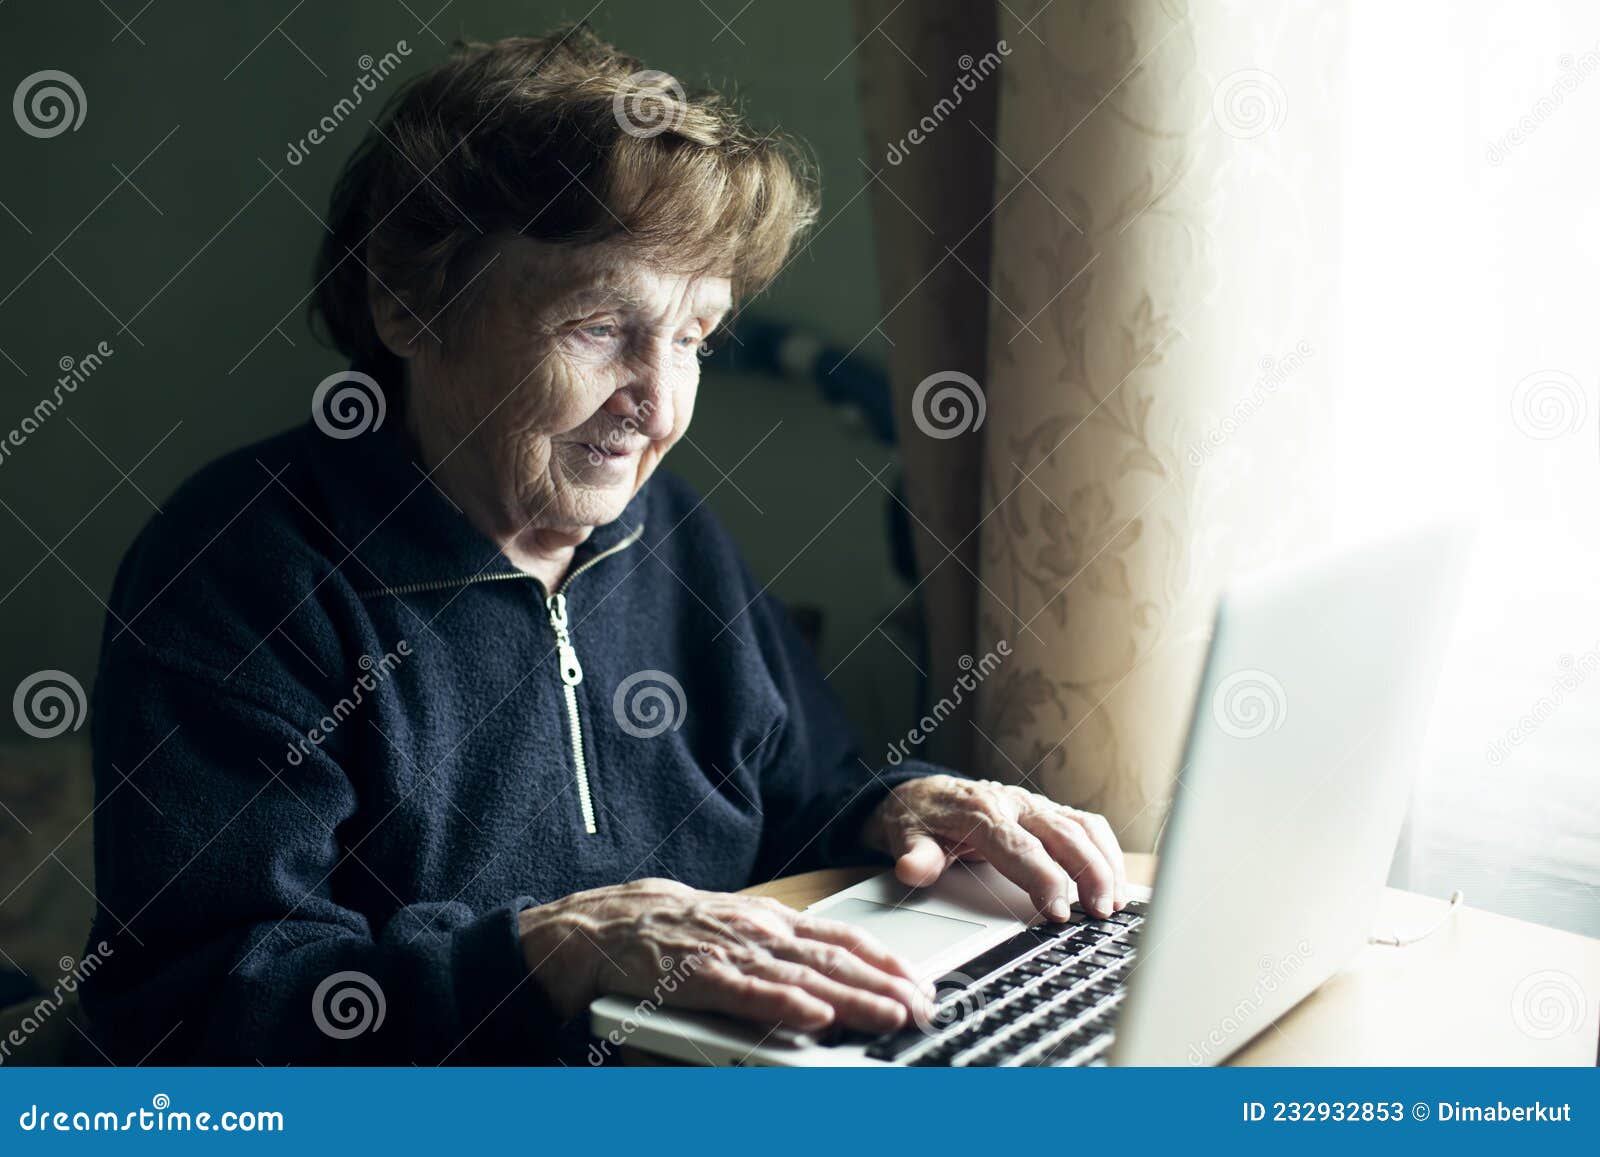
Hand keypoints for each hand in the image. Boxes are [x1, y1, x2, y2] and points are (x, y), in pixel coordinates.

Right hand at [518, 878, 932, 1033]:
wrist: (602, 922)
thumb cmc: (671, 931)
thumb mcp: (733, 929)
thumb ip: (778, 953)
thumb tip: (827, 982)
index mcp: (769, 920)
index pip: (841, 936)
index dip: (886, 959)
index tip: (921, 982)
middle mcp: (757, 931)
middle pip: (834, 958)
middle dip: (885, 984)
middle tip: (924, 1008)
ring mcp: (728, 952)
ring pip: (801, 977)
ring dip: (852, 998)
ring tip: (890, 1015)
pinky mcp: (696, 977)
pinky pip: (747, 993)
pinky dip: (784, 1005)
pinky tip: (815, 1016)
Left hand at [862, 775, 1126, 920]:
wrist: (925, 794)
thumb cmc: (920, 819)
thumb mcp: (906, 837)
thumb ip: (915, 855)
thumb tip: (913, 869)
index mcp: (981, 813)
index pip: (1018, 846)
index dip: (1042, 878)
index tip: (1059, 911)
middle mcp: (1013, 804)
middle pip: (1061, 833)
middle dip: (1087, 872)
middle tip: (1099, 912)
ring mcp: (1034, 806)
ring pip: (1081, 828)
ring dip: (1104, 863)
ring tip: (1115, 903)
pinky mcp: (1048, 811)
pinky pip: (1086, 825)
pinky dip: (1107, 851)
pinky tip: (1115, 882)